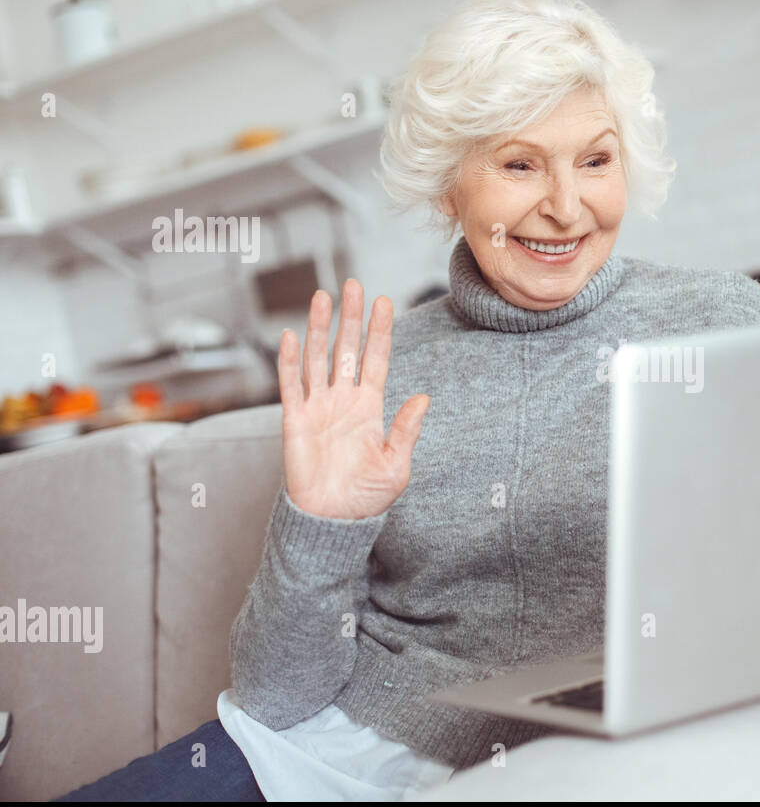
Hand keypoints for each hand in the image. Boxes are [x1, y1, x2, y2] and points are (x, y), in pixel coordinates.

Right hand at [278, 278, 430, 519]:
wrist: (333, 521)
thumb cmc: (366, 497)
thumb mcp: (397, 465)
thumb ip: (406, 431)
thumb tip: (424, 398)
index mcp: (370, 408)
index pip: (376, 360)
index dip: (379, 332)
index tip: (384, 302)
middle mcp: (344, 401)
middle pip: (346, 349)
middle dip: (350, 318)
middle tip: (354, 285)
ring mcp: (318, 407)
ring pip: (318, 359)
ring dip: (320, 328)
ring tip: (323, 296)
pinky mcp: (295, 421)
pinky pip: (290, 386)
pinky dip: (289, 361)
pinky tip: (291, 336)